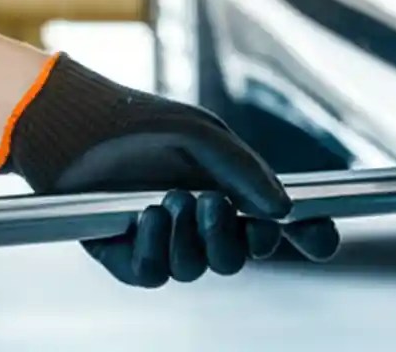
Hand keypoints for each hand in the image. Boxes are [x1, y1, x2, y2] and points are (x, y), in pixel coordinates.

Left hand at [0, 53, 339, 287]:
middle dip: (236, 239)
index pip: (281, 224)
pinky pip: (154, 275)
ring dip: (191, 238)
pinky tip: (147, 216)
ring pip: (199, 270)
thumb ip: (243, 170)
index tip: (324, 236)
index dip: (308, 236)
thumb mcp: (200, 135)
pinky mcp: (126, 256)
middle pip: (243, 256)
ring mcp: (165, 241)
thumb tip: (284, 209)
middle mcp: (201, 221)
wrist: (71, 123)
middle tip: (214, 205)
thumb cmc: (138, 120)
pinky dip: (157, 248)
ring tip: (170, 198)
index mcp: (231, 190)